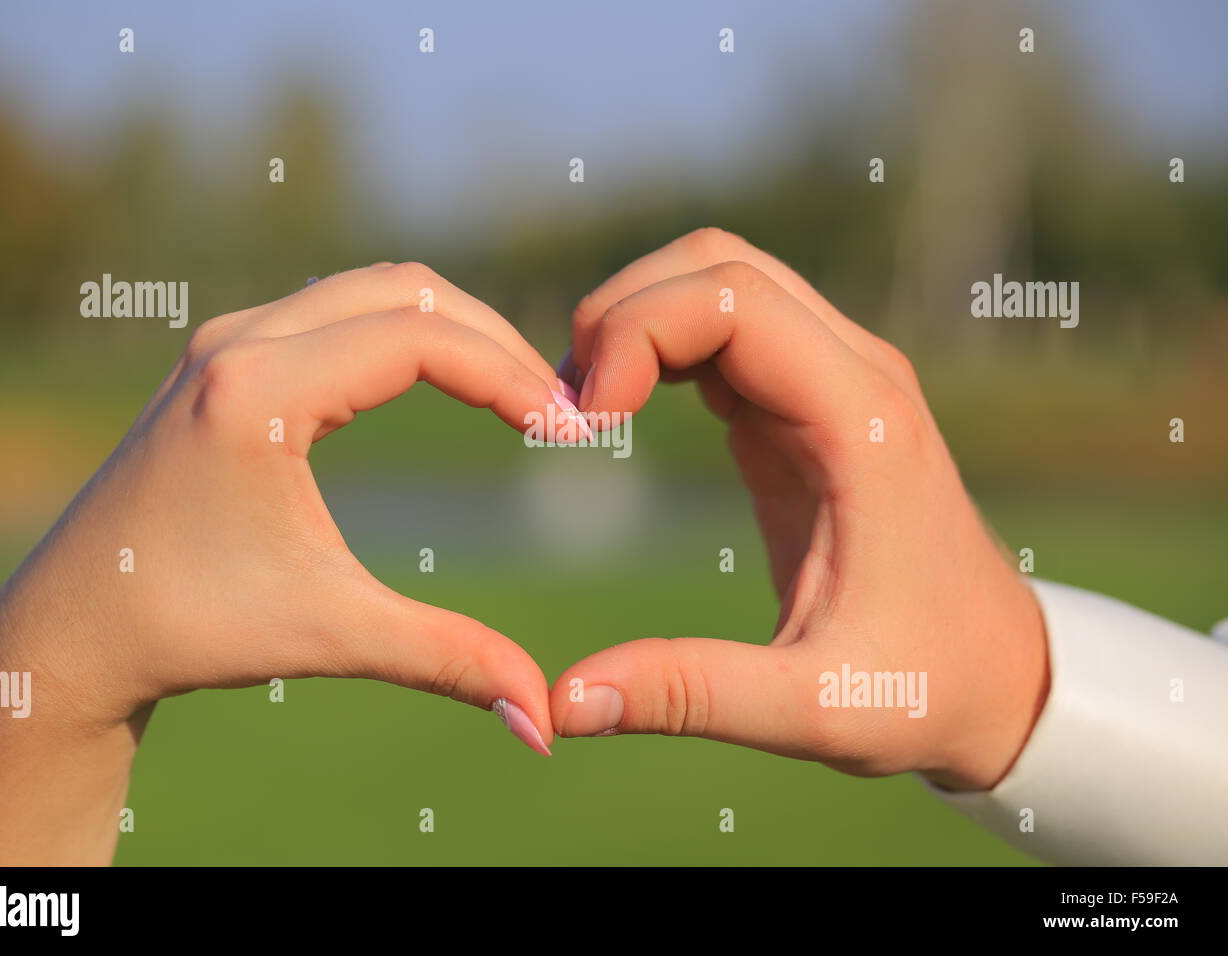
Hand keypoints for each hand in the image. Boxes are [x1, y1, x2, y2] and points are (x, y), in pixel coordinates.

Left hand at [0, 262, 577, 862]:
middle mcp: (239, 342)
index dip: (512, 379)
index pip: (421, 340)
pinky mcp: (225, 356)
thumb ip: (449, 659)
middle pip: (409, 292)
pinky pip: (337, 311)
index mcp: (258, 392)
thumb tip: (546, 722)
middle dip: (497, 344)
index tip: (570, 433)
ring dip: (454, 332)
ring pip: (373, 291)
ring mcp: (227, 340)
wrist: (74, 626)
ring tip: (517, 396)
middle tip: (558, 410)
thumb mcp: (332, 634)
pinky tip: (446, 386)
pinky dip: (406, 334)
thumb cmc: (191, 627)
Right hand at [550, 229, 1048, 791]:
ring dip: (638, 323)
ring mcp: (832, 380)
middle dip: (624, 313)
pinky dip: (658, 348)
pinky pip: (722, 332)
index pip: (734, 298)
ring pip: (718, 282)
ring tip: (584, 413)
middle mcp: (854, 375)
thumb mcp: (812, 708)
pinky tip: (619, 414)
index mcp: (863, 422)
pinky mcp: (806, 406)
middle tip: (568, 412)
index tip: (584, 422)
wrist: (1001, 674)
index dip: (637, 331)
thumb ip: (689, 694)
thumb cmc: (924, 688)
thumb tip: (561, 704)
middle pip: (717, 264)